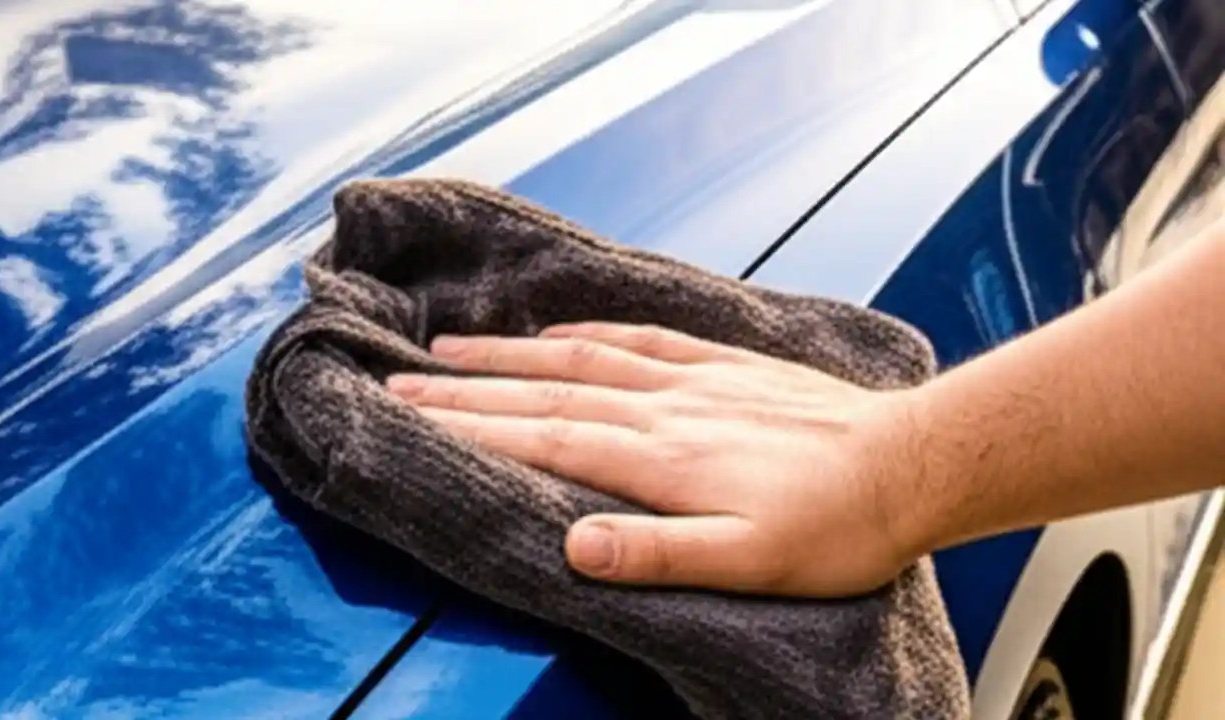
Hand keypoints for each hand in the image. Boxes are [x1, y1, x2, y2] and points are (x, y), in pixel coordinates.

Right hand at [385, 323, 933, 597]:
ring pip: (581, 357)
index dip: (469, 424)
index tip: (407, 410)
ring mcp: (692, 380)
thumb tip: (571, 545)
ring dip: (510, 352)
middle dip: (465, 387)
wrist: (910, 464)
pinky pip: (640, 337)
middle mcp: (664, 407)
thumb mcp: (748, 560)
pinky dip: (587, 332)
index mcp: (660, 458)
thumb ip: (658, 551)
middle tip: (397, 378)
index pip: (543, 436)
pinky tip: (559, 332)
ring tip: (451, 347)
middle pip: (544, 391)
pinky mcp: (722, 367)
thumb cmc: (833, 527)